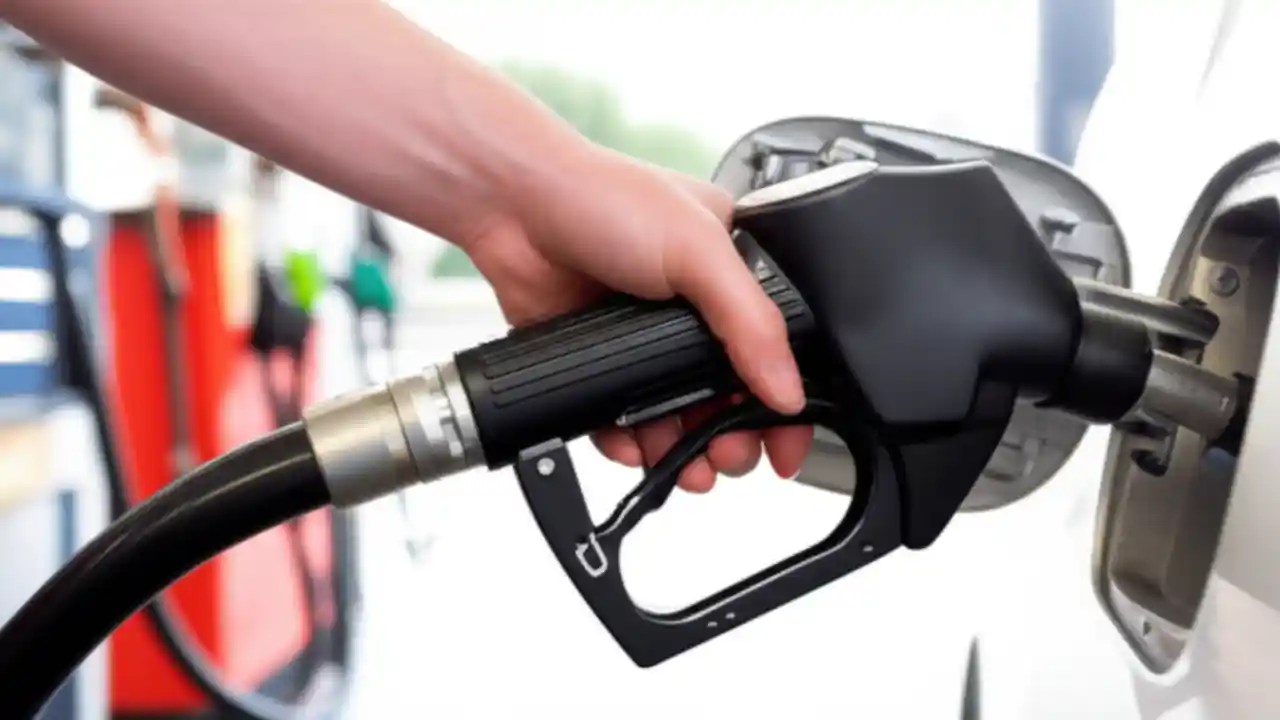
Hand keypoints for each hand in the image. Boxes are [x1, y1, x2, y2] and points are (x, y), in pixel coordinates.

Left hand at [461, 145, 813, 490]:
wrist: (511, 207)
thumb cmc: (601, 198)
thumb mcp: (699, 250)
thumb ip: (752, 323)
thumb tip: (789, 390)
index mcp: (734, 272)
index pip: (779, 350)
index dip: (789, 401)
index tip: (786, 445)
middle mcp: (695, 310)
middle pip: (732, 397)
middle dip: (733, 438)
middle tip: (726, 457)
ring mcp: (647, 339)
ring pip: (681, 418)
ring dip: (686, 452)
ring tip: (686, 469)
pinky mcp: (603, 362)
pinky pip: (626, 421)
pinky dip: (633, 444)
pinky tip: (635, 448)